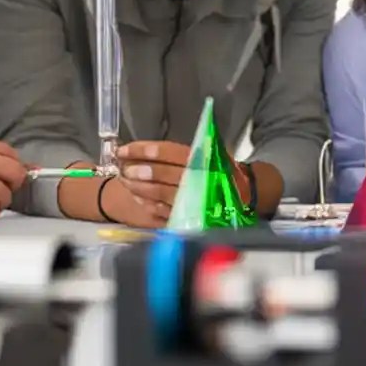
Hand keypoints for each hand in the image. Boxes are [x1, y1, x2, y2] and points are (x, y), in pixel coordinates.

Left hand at [112, 141, 250, 227]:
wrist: (244, 194)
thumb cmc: (221, 169)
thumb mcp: (212, 152)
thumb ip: (188, 150)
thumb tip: (147, 149)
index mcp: (203, 159)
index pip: (168, 152)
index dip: (143, 150)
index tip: (123, 150)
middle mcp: (198, 179)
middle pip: (160, 174)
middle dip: (137, 170)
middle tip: (121, 168)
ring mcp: (192, 200)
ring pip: (158, 193)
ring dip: (137, 187)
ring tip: (124, 180)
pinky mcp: (189, 216)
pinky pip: (162, 211)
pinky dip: (146, 203)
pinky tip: (136, 196)